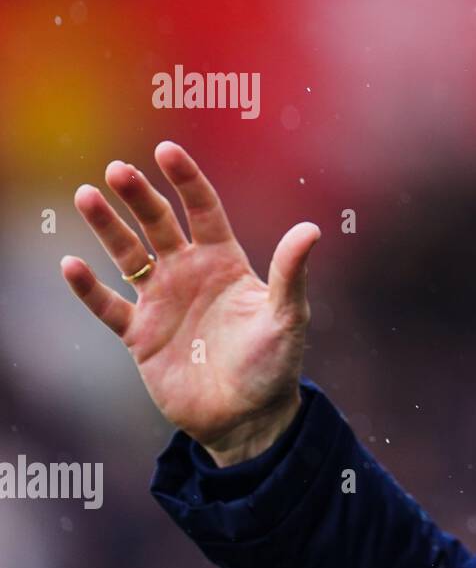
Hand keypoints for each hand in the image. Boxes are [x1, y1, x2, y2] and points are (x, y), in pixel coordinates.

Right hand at [60, 141, 320, 466]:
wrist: (249, 416)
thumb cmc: (275, 364)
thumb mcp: (288, 316)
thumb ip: (292, 272)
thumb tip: (312, 228)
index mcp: (225, 261)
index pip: (203, 209)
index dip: (186, 180)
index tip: (166, 150)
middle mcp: (190, 273)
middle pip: (158, 223)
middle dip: (139, 195)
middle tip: (117, 169)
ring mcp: (162, 302)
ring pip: (127, 255)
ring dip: (107, 227)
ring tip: (86, 196)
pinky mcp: (140, 335)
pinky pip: (108, 305)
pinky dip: (89, 287)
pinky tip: (71, 264)